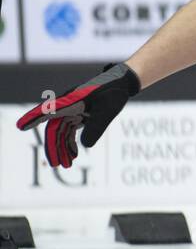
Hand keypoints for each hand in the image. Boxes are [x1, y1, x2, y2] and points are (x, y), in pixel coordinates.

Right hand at [16, 63, 140, 167]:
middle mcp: (66, 106)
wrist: (121, 84)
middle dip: (53, 147)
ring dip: (62, 148)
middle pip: (54, 129)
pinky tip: (74, 155)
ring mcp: (71, 111)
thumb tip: (84, 146)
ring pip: (61, 132)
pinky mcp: (78, 115)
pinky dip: (70, 143)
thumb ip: (96, 127)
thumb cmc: (113, 93)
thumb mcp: (108, 111)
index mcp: (70, 101)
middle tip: (56, 165)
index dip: (33, 119)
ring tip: (67, 165)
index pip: (47, 111)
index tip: (20, 127)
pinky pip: (69, 131)